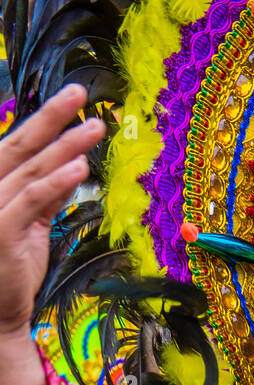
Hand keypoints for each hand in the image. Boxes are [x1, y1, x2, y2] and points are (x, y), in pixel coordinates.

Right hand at [0, 86, 103, 384]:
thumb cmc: (11, 274)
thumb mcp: (31, 228)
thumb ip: (46, 199)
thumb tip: (72, 168)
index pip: (17, 148)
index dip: (43, 122)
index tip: (72, 102)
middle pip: (19, 145)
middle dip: (50, 116)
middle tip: (79, 91)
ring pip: (30, 168)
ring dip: (65, 145)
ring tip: (95, 127)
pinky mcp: (1, 232)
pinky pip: (32, 200)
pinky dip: (56, 181)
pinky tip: (80, 167)